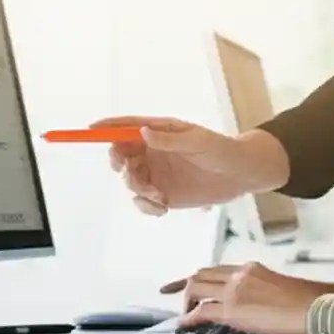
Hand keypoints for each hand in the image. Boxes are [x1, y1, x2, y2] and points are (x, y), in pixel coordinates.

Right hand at [92, 116, 289, 215]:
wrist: (242, 176)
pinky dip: (146, 206)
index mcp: (160, 132)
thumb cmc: (223, 150)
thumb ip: (170, 140)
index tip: (91, 129)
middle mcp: (153, 152)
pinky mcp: (163, 195)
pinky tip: (162, 207)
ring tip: (158, 195)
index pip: (126, 126)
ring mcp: (156, 173)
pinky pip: (142, 202)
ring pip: (129, 182)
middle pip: (121, 155)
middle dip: (119, 164)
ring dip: (137, 189)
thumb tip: (142, 133)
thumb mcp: (199, 142)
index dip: (107, 127)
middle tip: (129, 172)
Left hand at [161, 263, 333, 333]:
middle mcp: (240, 274)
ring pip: (196, 288)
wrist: (315, 309)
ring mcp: (234, 291)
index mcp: (252, 268)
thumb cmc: (307, 303)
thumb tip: (263, 311)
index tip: (184, 280)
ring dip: (186, 302)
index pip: (217, 268)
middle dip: (183, 284)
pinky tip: (184, 325)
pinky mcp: (232, 310)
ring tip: (185, 314)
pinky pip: (201, 312)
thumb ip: (264, 294)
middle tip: (170, 292)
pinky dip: (189, 318)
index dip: (199, 275)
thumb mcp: (280, 290)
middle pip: (201, 274)